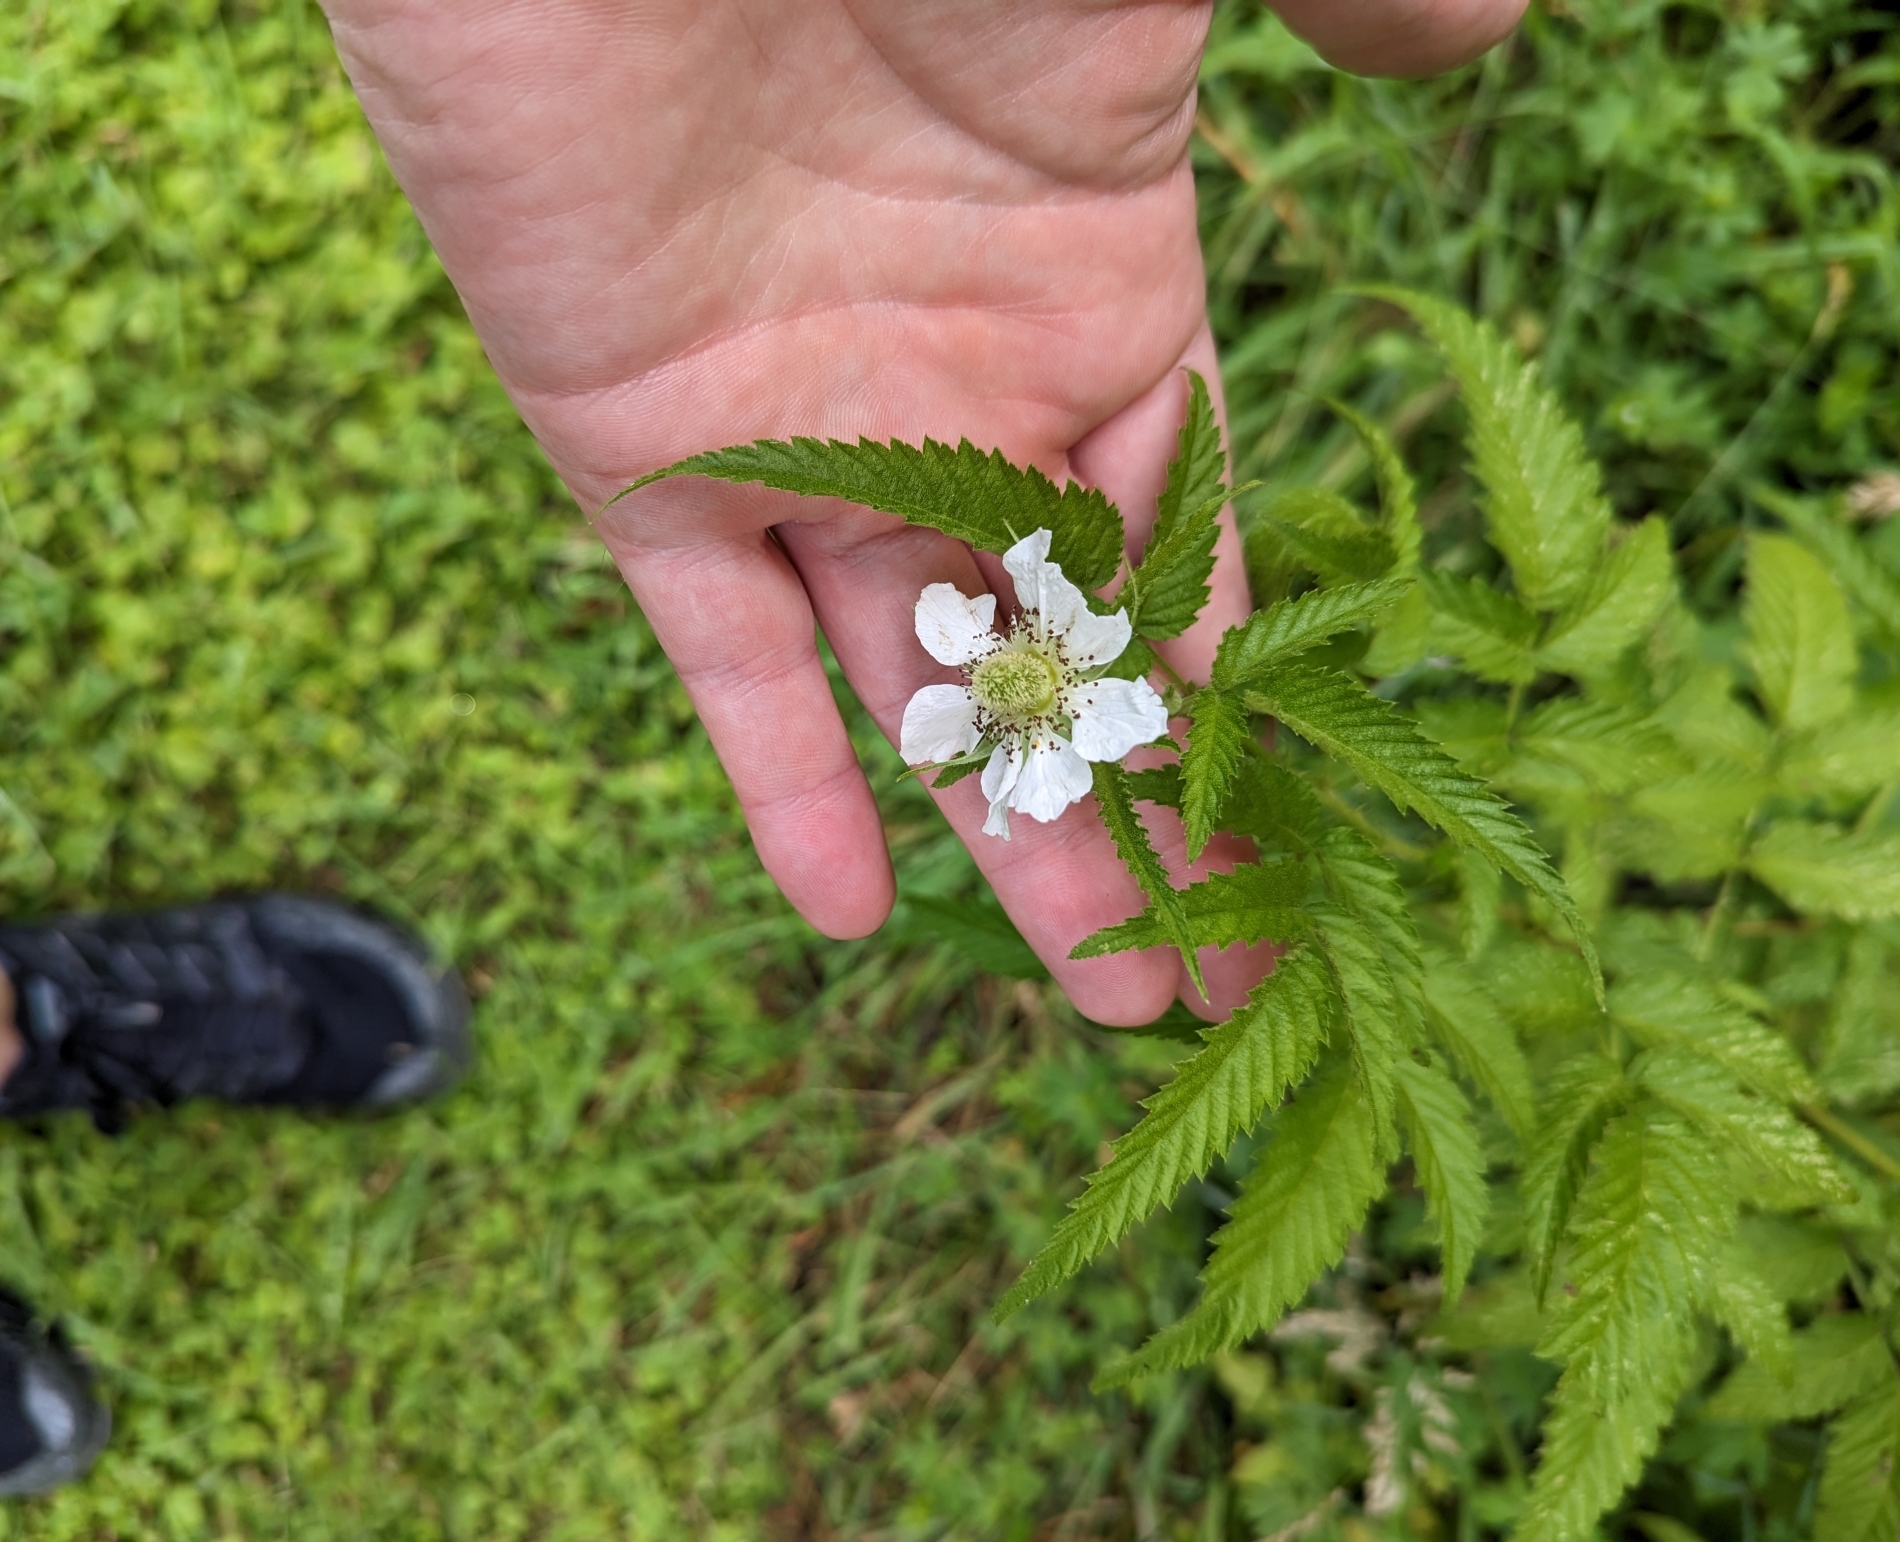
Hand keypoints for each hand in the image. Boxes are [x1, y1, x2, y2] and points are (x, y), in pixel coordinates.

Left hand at [319, 0, 1522, 1023]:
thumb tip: (1468, 48)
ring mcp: (800, 427)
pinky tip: (841, 910)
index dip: (1243, 688)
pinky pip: (717, 649)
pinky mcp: (640, 450)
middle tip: (1228, 972)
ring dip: (1008, 833)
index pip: (1188, 534)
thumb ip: (1336, 2)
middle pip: (1071, 645)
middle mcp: (954, 380)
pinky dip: (776, 774)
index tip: (1304, 834)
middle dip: (1150, 807)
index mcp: (1096, 280)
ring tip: (1101, 987)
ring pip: (922, 677)